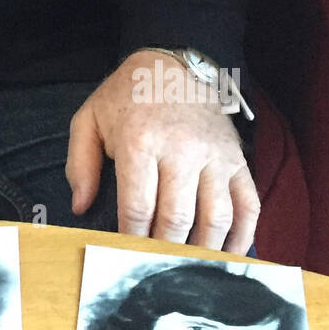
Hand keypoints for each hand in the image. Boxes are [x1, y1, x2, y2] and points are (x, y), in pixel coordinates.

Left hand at [64, 50, 258, 253]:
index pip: (137, 207)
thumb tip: (80, 208)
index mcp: (140, 142)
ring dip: (203, 251)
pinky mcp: (238, 159)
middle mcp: (182, 150)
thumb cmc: (127, 95)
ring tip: (188, 268)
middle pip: (176, 219)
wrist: (173, 61)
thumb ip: (80, 163)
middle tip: (154, 268)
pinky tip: (228, 255)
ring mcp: (215, 156)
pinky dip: (243, 236)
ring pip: (215, 218)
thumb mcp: (89, 118)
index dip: (130, 239)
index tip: (124, 256)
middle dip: (163, 250)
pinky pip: (249, 205)